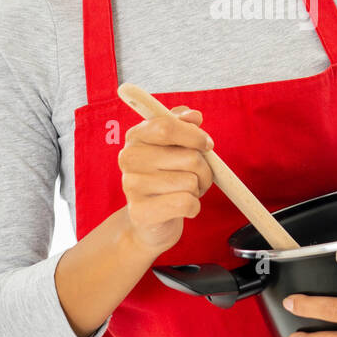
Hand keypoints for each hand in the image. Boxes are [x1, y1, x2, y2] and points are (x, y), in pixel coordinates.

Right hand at [118, 106, 214, 254]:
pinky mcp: (141, 212)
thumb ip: (182, 124)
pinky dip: (194, 207)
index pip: (166, 127)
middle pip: (189, 157)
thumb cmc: (165, 176)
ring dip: (198, 188)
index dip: (194, 135)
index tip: (207, 145)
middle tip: (197, 176)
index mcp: (136, 136)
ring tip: (186, 191)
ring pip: (191, 181)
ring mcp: (131, 185)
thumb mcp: (173, 146)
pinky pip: (186, 203)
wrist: (149, 220)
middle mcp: (129, 158)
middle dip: (204, 168)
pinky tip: (182, 207)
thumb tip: (193, 116)